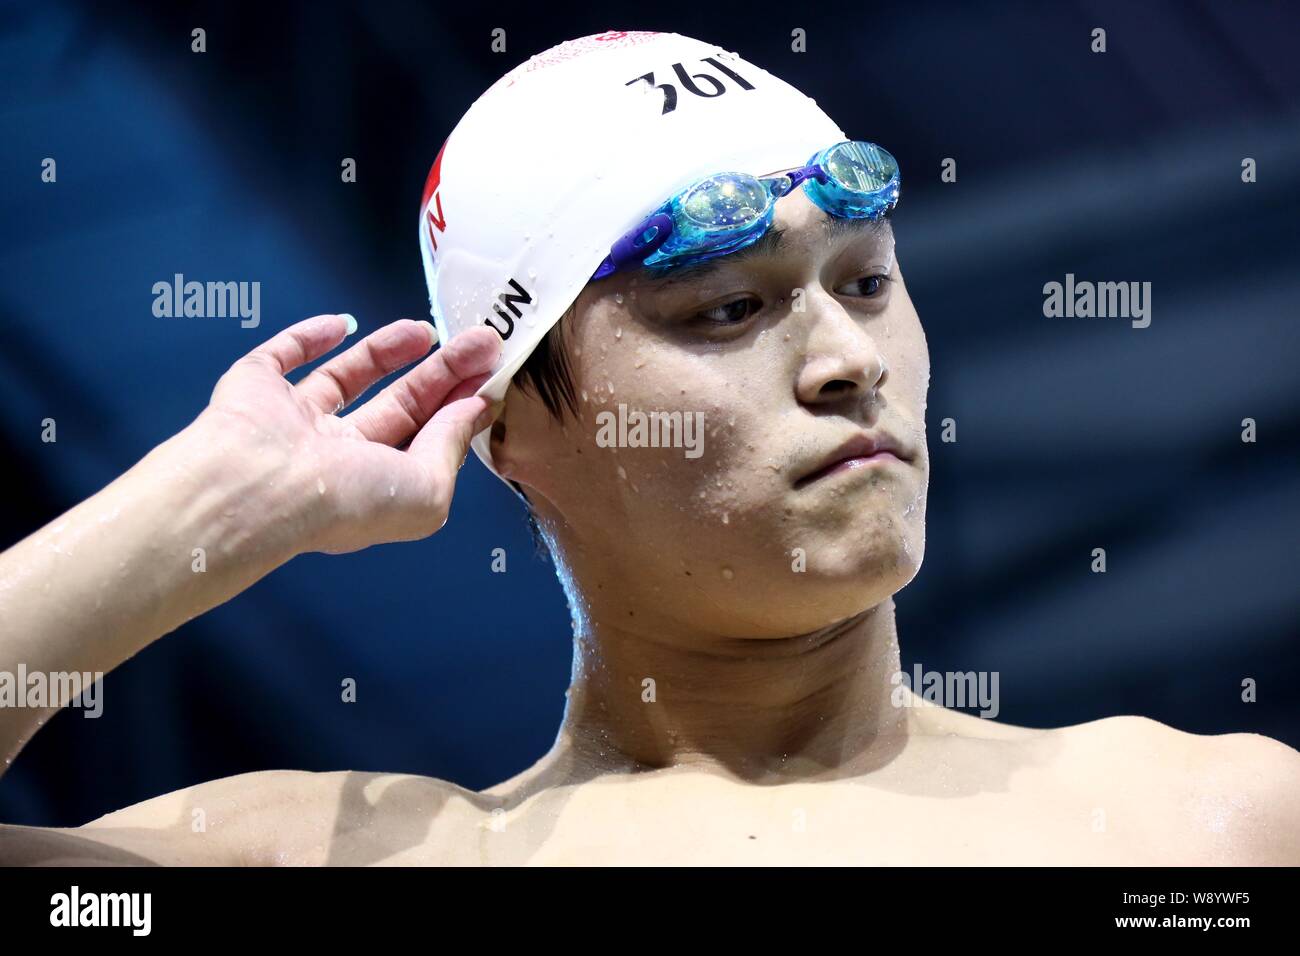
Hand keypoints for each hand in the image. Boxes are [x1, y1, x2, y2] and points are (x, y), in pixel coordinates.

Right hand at [201, 313, 501, 554]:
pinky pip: (283, 356)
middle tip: (479, 341)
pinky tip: (345, 322)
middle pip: (397, 406)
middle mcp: (332, 458)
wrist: (257, 489)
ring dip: (388, 351)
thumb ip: (450, 446)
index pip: (423, 440)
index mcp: (372, 485)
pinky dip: (310, 336)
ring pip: (347, 378)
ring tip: (429, 329)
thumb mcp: (426, 489)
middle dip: (440, 373)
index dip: (457, 406)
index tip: (490, 374)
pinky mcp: (254, 389)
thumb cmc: (344, 501)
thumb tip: (470, 410)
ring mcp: (291, 422)